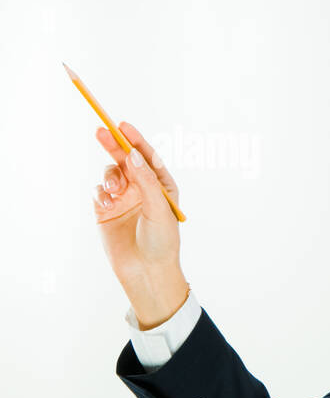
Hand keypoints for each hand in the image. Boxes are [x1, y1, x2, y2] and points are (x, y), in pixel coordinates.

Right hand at [92, 122, 188, 326]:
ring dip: (109, 175)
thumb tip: (133, 155)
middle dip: (114, 145)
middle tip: (101, 130)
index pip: (148, 158)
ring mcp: (123, 198)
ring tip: (114, 188)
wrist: (146, 271)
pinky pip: (98, 191)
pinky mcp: (106, 210)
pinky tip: (106, 203)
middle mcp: (142, 189)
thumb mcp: (158, 208)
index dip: (136, 141)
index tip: (123, 126)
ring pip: (111, 173)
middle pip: (126, 160)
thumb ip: (145, 181)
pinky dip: (100, 192)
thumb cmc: (161, 241)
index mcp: (162, 186)